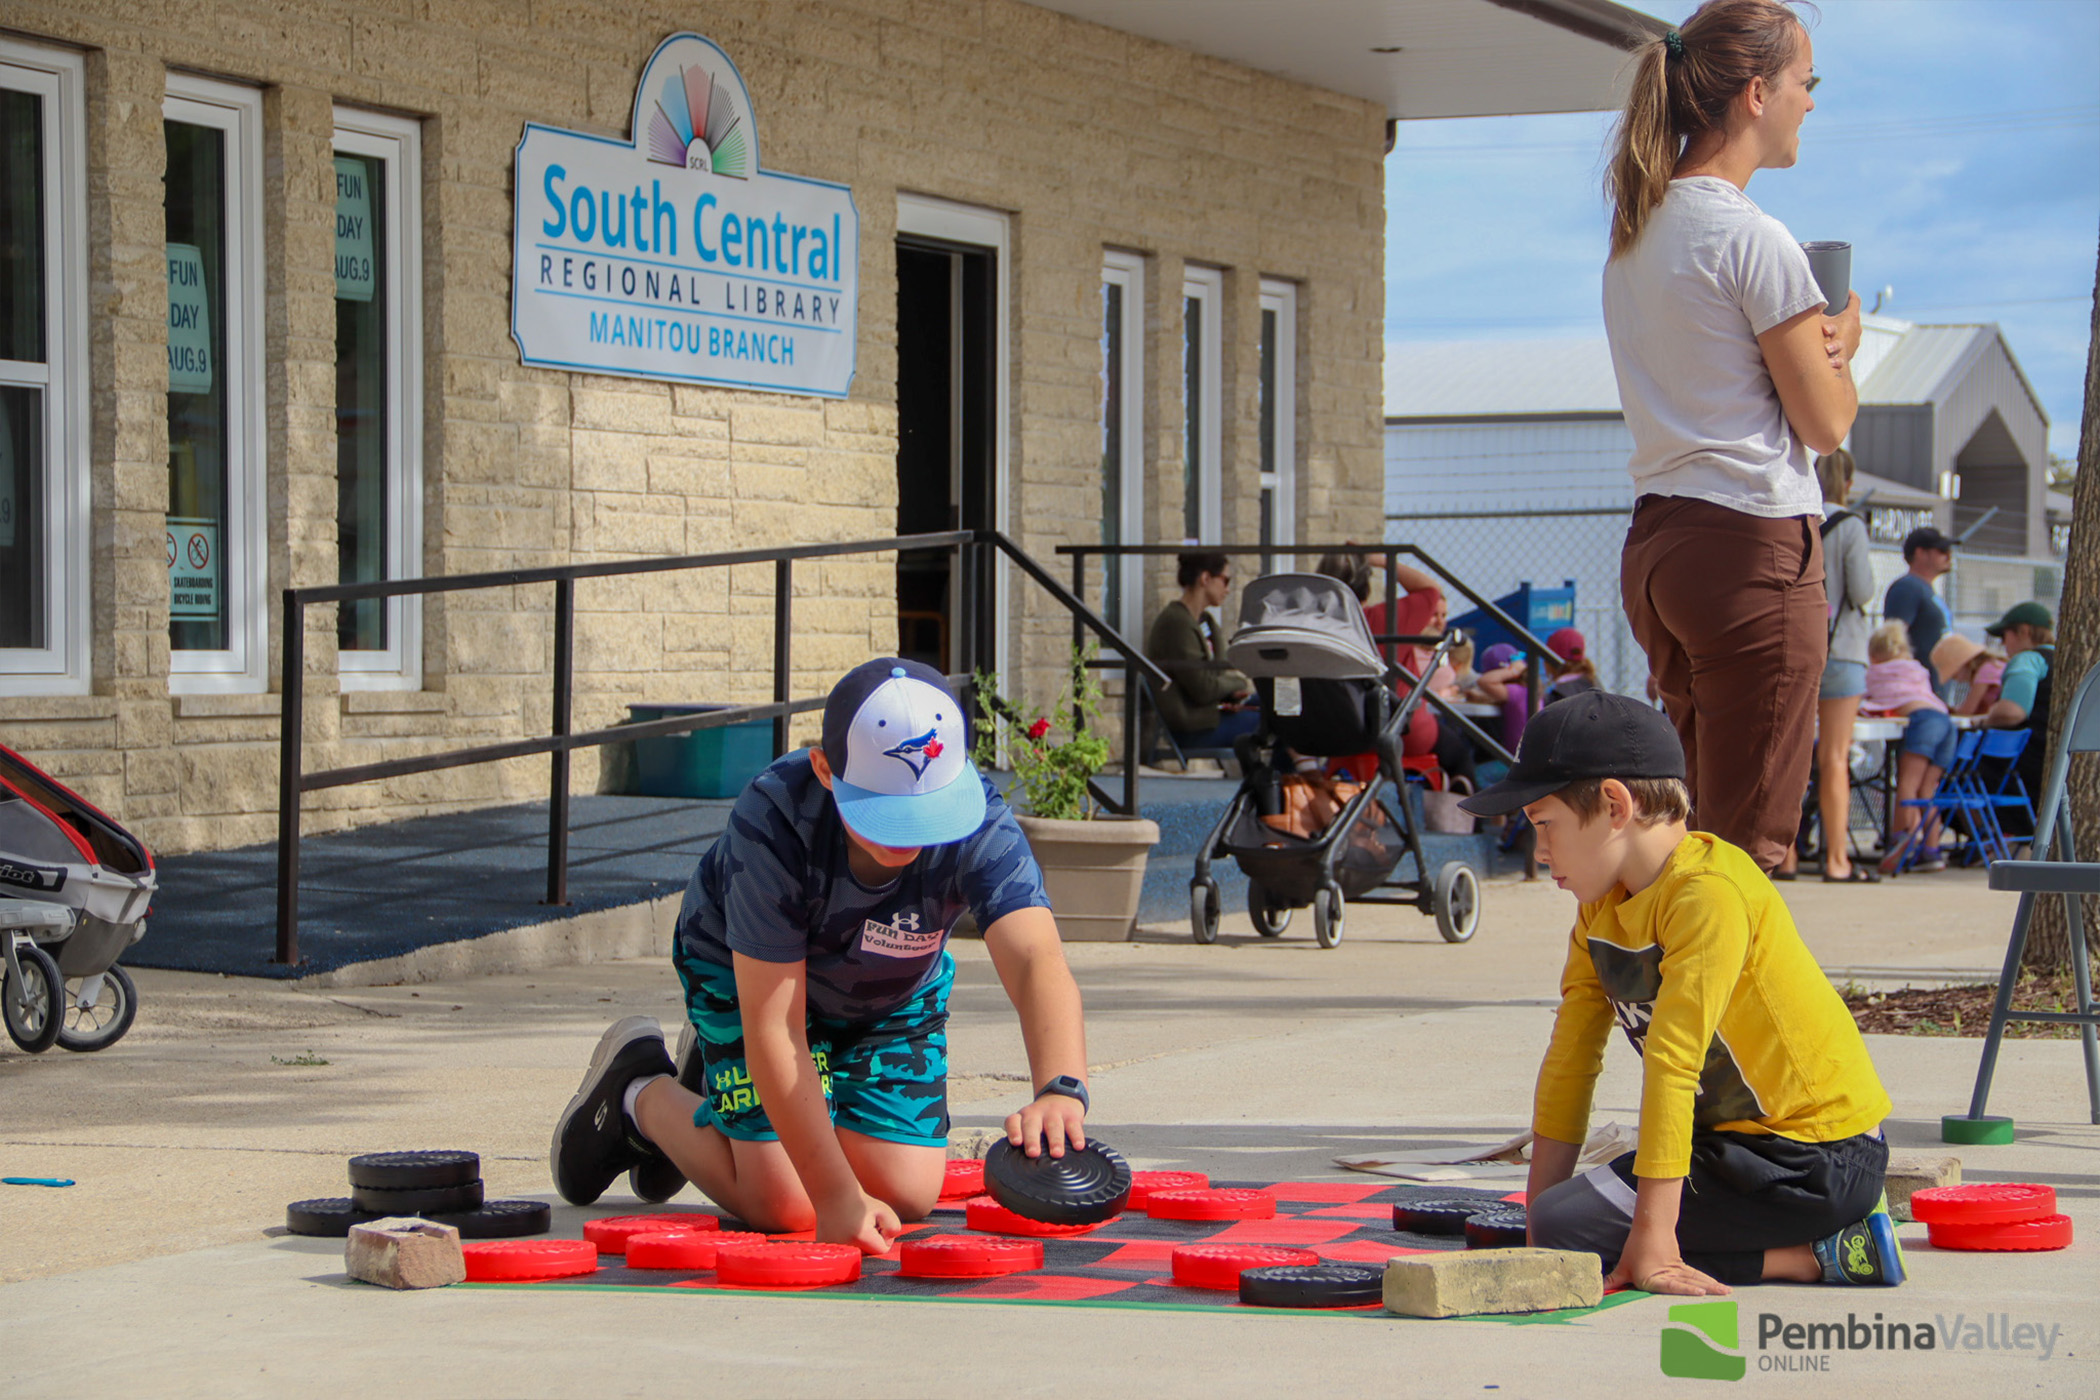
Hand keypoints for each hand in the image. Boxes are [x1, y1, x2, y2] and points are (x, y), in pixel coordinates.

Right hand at [815, 1185, 900, 1254]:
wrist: (833, 1192)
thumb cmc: (861, 1202)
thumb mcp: (884, 1210)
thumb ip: (894, 1228)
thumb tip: (888, 1242)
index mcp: (861, 1237)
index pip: (882, 1250)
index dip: (884, 1237)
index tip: (877, 1223)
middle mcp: (845, 1245)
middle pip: (869, 1254)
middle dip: (871, 1241)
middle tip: (864, 1222)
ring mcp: (833, 1247)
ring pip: (857, 1253)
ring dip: (859, 1242)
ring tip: (853, 1224)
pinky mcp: (826, 1246)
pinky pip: (844, 1250)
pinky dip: (847, 1241)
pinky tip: (843, 1227)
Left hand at [1006, 1091, 1087, 1158]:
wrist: (1061, 1096)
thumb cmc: (1041, 1119)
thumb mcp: (1029, 1125)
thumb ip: (1024, 1142)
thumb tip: (1020, 1168)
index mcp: (1022, 1117)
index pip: (1013, 1121)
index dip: (1014, 1131)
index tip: (1016, 1142)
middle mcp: (1036, 1114)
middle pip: (1032, 1125)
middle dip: (1032, 1139)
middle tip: (1033, 1153)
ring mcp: (1054, 1113)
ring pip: (1054, 1126)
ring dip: (1055, 1141)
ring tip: (1056, 1154)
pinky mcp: (1071, 1115)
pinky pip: (1074, 1126)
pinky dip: (1076, 1137)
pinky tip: (1078, 1146)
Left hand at [1605, 1239, 1730, 1295]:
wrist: (1650, 1227)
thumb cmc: (1636, 1249)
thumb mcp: (1624, 1267)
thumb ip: (1614, 1281)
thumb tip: (1599, 1290)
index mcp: (1654, 1279)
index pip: (1672, 1286)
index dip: (1687, 1290)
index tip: (1701, 1291)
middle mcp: (1669, 1275)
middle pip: (1690, 1283)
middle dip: (1707, 1290)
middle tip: (1724, 1296)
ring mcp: (1678, 1271)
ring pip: (1696, 1279)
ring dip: (1712, 1286)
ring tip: (1726, 1293)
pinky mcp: (1682, 1267)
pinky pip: (1696, 1276)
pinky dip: (1707, 1281)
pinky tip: (1718, 1287)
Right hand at [1822, 290, 1862, 368]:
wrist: (1835, 368)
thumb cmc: (1826, 343)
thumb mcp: (1818, 324)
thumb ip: (1815, 313)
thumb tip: (1806, 302)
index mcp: (1851, 318)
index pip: (1854, 300)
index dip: (1850, 294)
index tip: (1846, 291)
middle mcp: (1857, 328)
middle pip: (1850, 316)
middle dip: (1841, 314)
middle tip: (1833, 312)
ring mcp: (1855, 340)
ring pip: (1848, 331)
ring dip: (1839, 330)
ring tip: (1829, 331)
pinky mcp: (1852, 351)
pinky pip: (1846, 342)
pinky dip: (1839, 341)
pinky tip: (1829, 344)